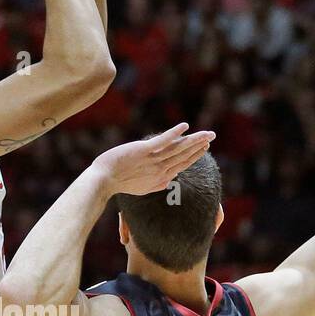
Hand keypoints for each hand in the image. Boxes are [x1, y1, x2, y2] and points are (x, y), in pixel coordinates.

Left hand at [91, 124, 214, 196]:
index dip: (195, 155)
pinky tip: (185, 127)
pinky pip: (162, 141)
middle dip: (199, 145)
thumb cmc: (120, 183)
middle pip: (184, 155)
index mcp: (160, 178)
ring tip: (205, 133)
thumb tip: (170, 181)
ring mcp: (152, 160)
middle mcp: (160, 170)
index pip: (182, 164)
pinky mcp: (143, 151)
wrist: (103, 180)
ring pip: (177, 149)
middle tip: (211, 136)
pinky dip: (174, 134)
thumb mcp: (142, 188)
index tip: (204, 147)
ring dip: (193, 140)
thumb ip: (157, 184)